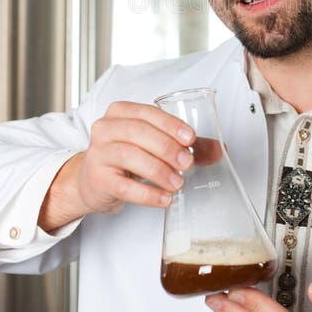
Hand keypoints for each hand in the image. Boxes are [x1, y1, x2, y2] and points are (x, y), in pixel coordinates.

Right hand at [39, 101, 194, 230]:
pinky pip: (124, 186)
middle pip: (138, 132)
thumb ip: (184, 145)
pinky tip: (164, 198)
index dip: (170, 125)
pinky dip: (148, 194)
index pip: (147, 112)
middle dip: (167, 148)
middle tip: (188, 163)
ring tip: (178, 183)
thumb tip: (220, 149)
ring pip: (129, 156)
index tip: (191, 139)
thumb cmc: (125, 158)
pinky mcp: (98, 179)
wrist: (92, 181)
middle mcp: (105, 128)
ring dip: (159, 170)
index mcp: (120, 112)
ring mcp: (98, 154)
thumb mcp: (152, 145)